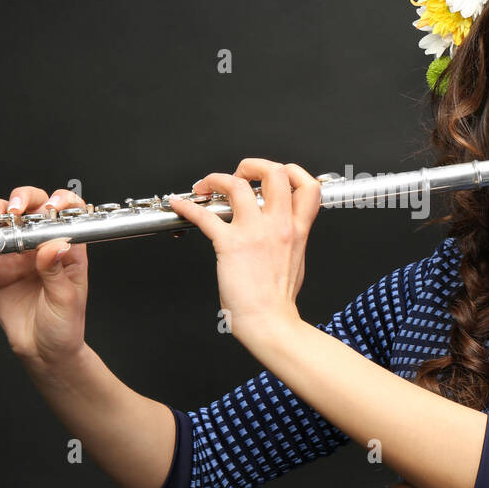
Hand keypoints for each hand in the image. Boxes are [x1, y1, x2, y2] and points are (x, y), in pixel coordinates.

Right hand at [0, 185, 89, 365]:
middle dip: (24, 199)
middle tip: (16, 210)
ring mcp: (19, 255)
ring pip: (7, 222)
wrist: (43, 352)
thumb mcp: (67, 300)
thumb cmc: (65, 326)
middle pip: (34, 208)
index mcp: (68, 249)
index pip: (68, 214)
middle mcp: (43, 246)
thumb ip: (57, 272)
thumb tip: (53, 245)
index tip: (51, 206)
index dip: (61, 202)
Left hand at [165, 159, 320, 343]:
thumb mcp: (296, 259)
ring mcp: (254, 233)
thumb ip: (290, 237)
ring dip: (217, 179)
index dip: (291, 171)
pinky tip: (180, 204)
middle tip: (240, 175)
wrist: (270, 322)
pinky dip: (188, 206)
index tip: (274, 175)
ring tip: (207, 186)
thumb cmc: (279, 299)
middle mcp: (278, 225)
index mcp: (297, 229)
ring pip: (237, 185)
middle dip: (253, 165)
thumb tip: (278, 227)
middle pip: (275, 172)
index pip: (307, 185)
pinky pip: (204, 216)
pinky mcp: (230, 245)